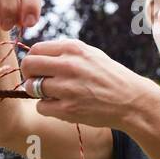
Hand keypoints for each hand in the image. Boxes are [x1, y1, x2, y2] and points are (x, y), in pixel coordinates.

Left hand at [19, 38, 159, 129]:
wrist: (131, 100)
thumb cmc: (110, 77)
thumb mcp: (90, 54)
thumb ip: (65, 53)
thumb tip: (37, 55)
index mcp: (73, 49)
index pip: (36, 49)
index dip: (33, 60)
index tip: (38, 69)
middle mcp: (68, 65)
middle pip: (28, 66)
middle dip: (29, 75)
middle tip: (37, 82)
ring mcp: (67, 88)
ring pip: (31, 87)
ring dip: (37, 93)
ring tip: (53, 95)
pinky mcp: (68, 109)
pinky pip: (40, 107)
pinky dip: (47, 108)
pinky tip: (60, 106)